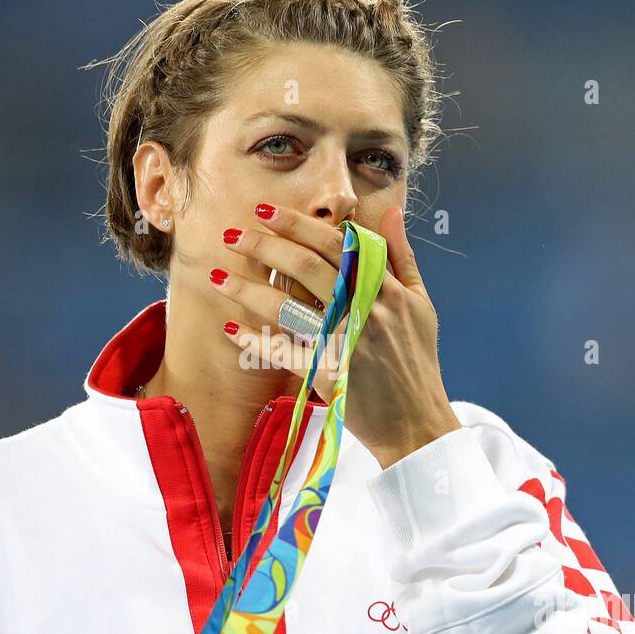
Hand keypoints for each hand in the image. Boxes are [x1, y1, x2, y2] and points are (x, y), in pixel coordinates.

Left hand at [209, 202, 462, 468]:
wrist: (417, 422)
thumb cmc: (417, 360)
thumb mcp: (419, 302)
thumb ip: (400, 255)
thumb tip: (390, 211)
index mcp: (385, 289)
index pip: (337, 244)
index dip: (299, 224)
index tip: (266, 211)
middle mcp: (366, 311)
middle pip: (307, 268)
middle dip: (265, 246)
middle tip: (231, 234)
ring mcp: (346, 345)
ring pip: (288, 308)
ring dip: (248, 290)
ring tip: (216, 277)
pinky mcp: (330, 377)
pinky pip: (285, 354)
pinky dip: (257, 341)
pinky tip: (232, 329)